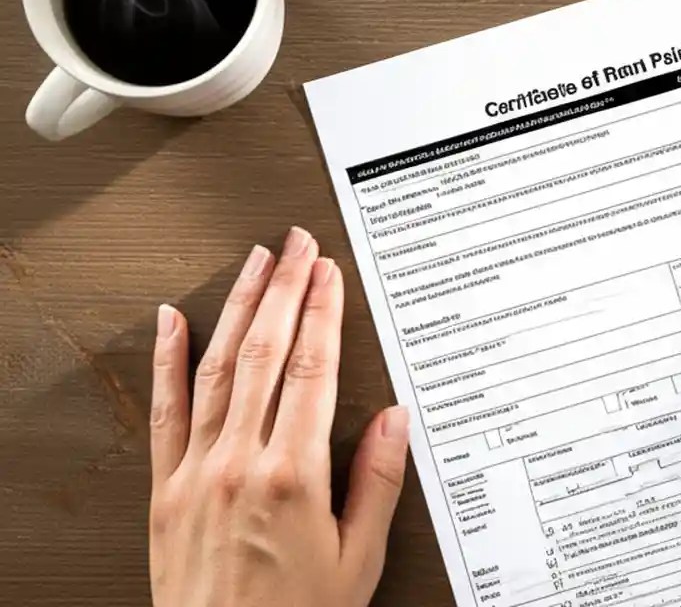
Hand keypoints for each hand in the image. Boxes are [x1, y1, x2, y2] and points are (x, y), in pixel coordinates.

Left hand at [148, 227, 409, 606]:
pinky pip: (163, 412)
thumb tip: (393, 419)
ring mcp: (196, 471)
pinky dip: (167, 361)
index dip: (322, 312)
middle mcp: (239, 463)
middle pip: (264, 353)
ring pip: (216, 368)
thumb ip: (376, 482)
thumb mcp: (359, 559)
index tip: (329, 274)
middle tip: (296, 244)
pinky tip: (172, 321)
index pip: (311, 369)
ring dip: (237, 308)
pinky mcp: (165, 489)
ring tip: (254, 263)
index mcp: (293, 476)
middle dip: (283, 289)